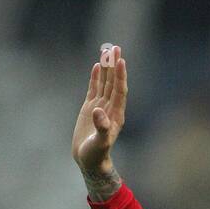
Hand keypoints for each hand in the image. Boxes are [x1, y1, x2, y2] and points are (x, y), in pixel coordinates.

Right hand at [72, 43, 126, 174]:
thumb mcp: (100, 143)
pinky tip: (97, 66)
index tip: (121, 60)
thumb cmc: (96, 155)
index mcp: (116, 115)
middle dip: (115, 66)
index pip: (119, 91)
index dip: (120, 76)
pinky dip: (96, 77)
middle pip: (113, 82)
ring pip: (104, 83)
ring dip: (106, 68)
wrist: (89, 161)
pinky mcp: (90, 108)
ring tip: (107, 51)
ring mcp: (100, 107)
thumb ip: (102, 128)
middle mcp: (110, 108)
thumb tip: (98, 111)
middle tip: (116, 48)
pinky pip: (94, 89)